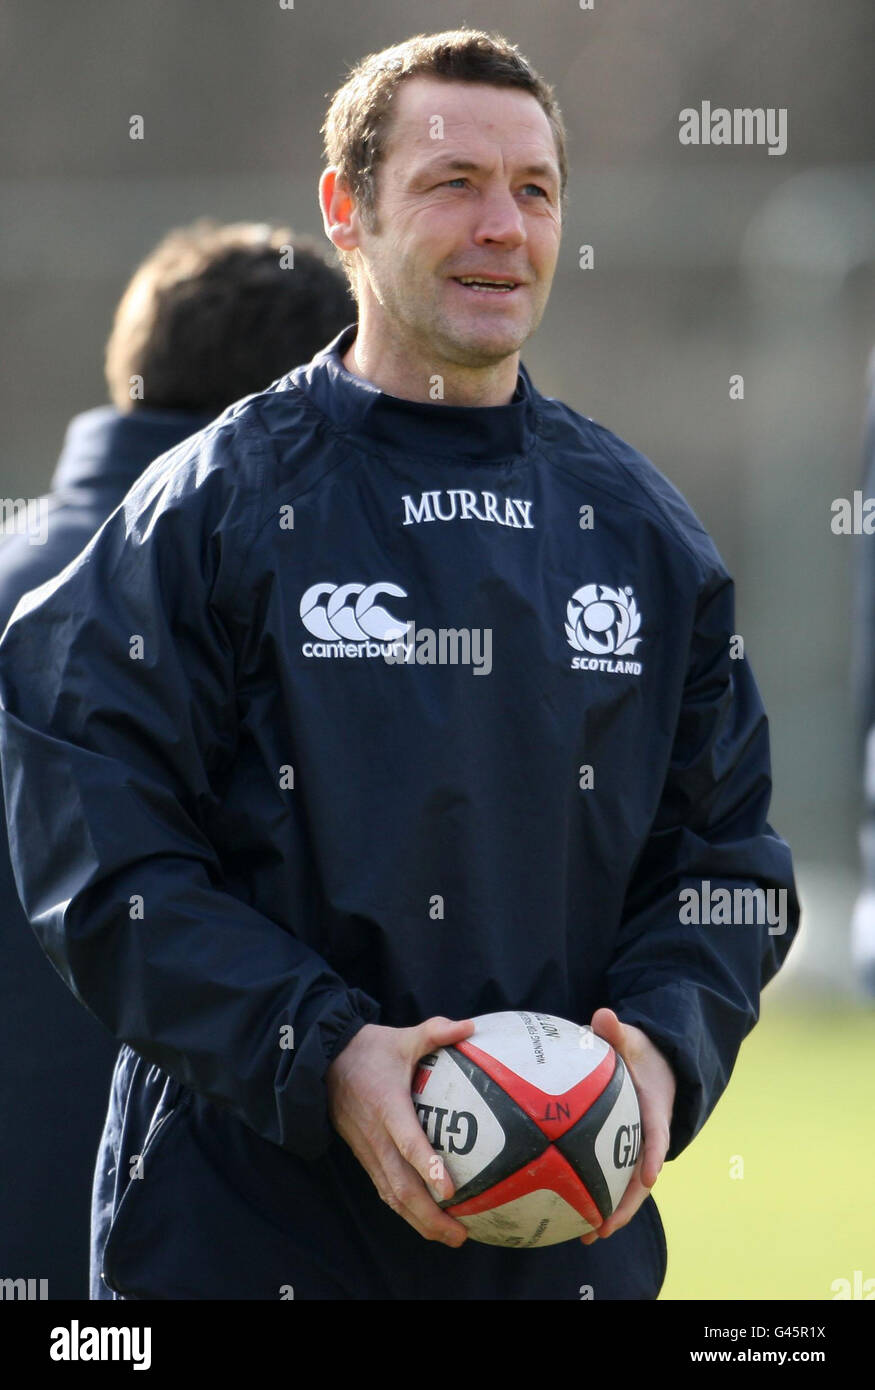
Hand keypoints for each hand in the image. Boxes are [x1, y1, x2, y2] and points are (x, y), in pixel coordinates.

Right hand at [326, 1015, 474, 1246]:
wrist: (324, 1063)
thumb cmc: (368, 1050)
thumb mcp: (402, 1036)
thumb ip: (435, 1031)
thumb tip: (470, 1026)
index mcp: (387, 1106)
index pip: (407, 1141)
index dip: (427, 1165)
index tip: (449, 1189)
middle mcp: (376, 1136)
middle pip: (400, 1185)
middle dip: (430, 1214)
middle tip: (461, 1233)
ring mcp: (368, 1151)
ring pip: (392, 1195)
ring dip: (420, 1221)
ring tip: (451, 1236)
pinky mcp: (364, 1157)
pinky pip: (385, 1190)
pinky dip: (406, 1211)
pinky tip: (427, 1221)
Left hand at [580, 1006, 675, 1244]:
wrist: (655, 1065)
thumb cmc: (640, 1053)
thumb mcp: (632, 1039)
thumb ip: (617, 1031)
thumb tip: (603, 1015)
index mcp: (654, 1111)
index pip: (657, 1136)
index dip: (654, 1156)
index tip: (649, 1176)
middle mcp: (647, 1138)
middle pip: (641, 1178)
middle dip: (626, 1205)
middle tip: (603, 1226)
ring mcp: (635, 1149)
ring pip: (626, 1186)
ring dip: (610, 1211)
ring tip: (587, 1236)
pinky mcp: (620, 1153)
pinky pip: (609, 1177)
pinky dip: (595, 1196)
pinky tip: (569, 1214)